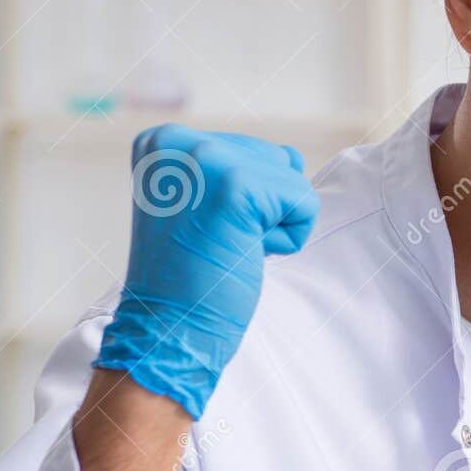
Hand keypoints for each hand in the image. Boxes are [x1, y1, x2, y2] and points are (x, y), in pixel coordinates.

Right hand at [94, 125, 318, 419]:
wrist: (166, 330)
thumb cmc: (190, 276)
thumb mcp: (210, 206)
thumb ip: (247, 170)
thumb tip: (293, 156)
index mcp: (164, 141)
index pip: (250, 152)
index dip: (242, 203)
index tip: (202, 231)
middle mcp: (178, 140)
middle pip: (274, 160)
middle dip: (260, 211)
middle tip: (214, 242)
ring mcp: (206, 157)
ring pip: (293, 179)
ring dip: (272, 225)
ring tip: (226, 247)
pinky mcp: (238, 184)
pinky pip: (305, 203)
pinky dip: (286, 240)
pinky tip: (242, 254)